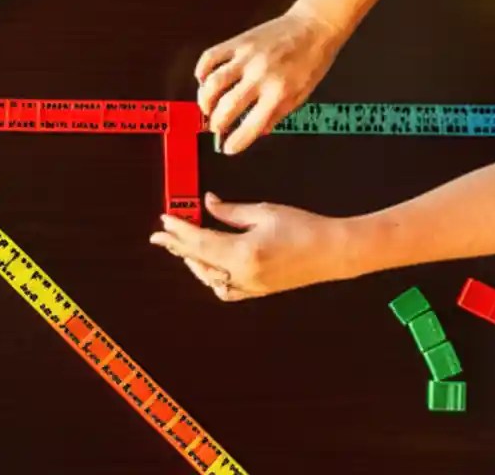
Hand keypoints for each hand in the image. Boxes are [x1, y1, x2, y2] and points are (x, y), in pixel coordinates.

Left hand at [150, 193, 354, 300]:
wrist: (333, 251)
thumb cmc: (303, 227)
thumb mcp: (264, 211)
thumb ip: (230, 210)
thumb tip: (207, 203)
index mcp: (243, 252)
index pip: (199, 241)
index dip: (179, 230)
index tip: (164, 219)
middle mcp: (242, 274)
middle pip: (199, 260)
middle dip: (177, 246)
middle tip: (161, 235)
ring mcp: (250, 286)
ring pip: (208, 278)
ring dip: (193, 261)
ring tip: (183, 246)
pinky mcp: (257, 291)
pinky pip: (225, 290)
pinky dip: (211, 278)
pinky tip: (207, 265)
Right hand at [194, 4, 344, 154]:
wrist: (315, 27)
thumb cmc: (311, 62)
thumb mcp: (301, 95)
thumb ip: (278, 114)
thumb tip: (256, 131)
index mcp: (280, 93)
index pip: (251, 126)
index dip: (236, 142)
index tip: (228, 148)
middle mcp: (261, 76)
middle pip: (227, 107)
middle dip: (217, 124)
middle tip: (216, 127)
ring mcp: (247, 57)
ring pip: (213, 83)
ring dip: (204, 100)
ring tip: (207, 107)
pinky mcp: (239, 42)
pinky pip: (210, 57)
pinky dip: (202, 71)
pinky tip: (204, 80)